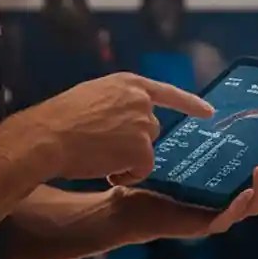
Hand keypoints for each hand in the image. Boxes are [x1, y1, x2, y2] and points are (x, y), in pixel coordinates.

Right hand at [25, 73, 212, 181]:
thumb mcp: (91, 96)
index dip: (190, 104)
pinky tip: (105, 170)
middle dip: (133, 142)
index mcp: (128, 83)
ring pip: (145, 151)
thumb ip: (115, 102)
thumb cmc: (59, 120)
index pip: (167, 92)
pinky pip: (143, 169)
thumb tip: (125, 119)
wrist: (48, 137)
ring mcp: (144, 124)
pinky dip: (127, 175)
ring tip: (96, 156)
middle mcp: (141, 100)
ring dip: (127, 159)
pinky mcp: (142, 148)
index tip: (210, 112)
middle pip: (151, 129)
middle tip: (101, 147)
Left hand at [109, 150, 257, 241]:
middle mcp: (230, 202)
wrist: (126, 200)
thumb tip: (215, 105)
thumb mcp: (186, 151)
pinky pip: (227, 220)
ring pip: (253, 208)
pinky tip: (243, 194)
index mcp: (231, 185)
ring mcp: (218, 216)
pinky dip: (238, 207)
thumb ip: (203, 136)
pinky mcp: (201, 226)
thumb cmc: (156, 175)